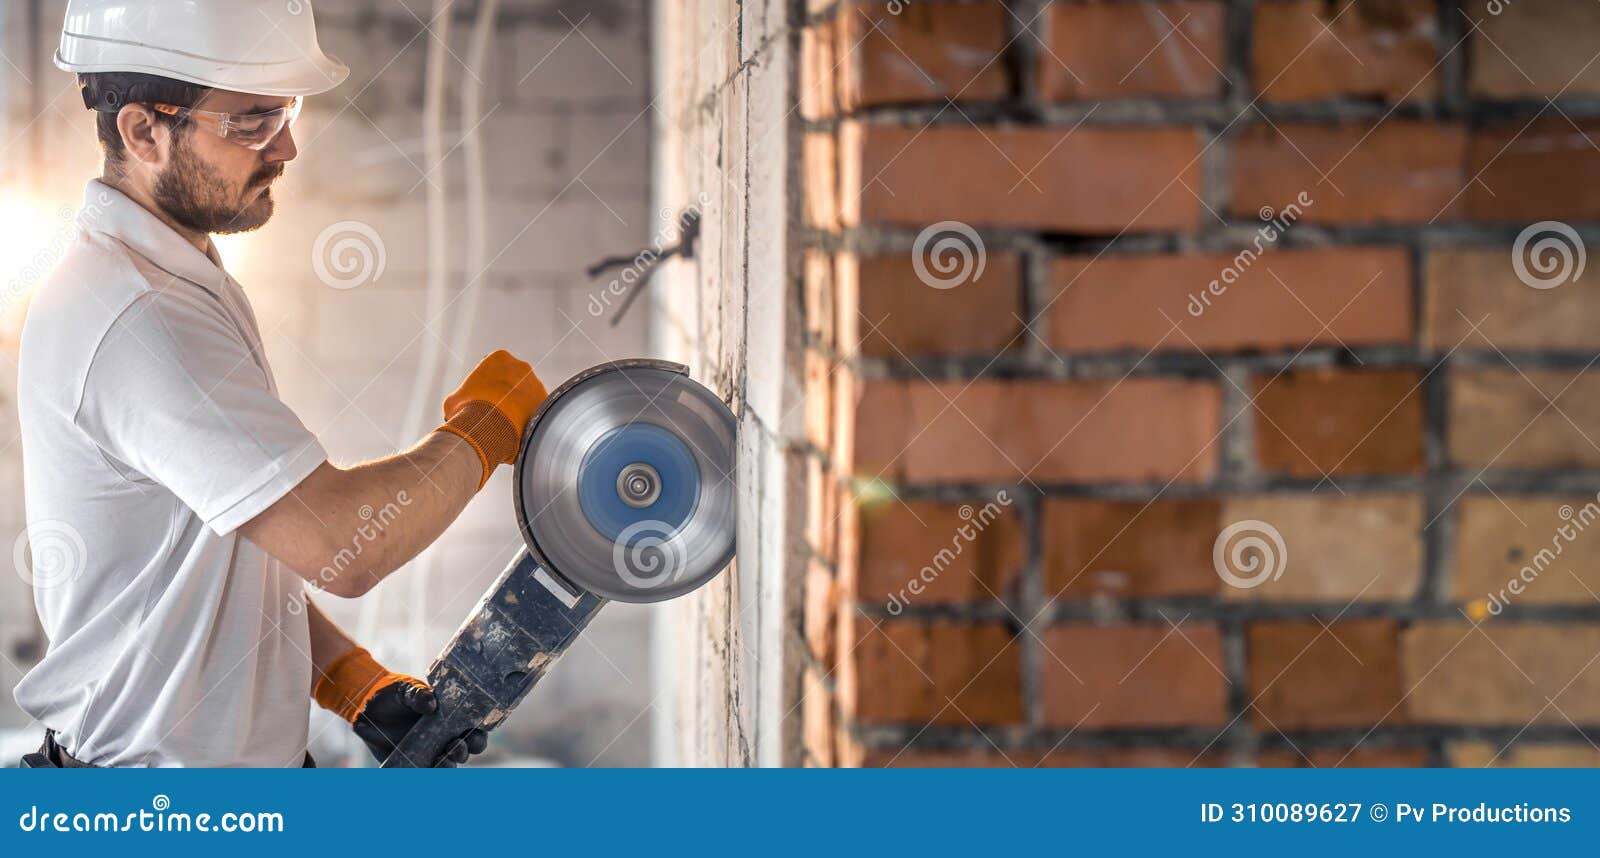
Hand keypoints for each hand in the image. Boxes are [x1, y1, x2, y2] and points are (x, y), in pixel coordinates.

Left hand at [313, 646, 488, 766]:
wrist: (369, 705)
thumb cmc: (395, 694)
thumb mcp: (406, 689)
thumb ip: (418, 694)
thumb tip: (431, 704)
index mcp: (451, 718)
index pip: (473, 730)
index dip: (479, 736)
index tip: (473, 734)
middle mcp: (444, 737)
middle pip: (465, 751)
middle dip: (464, 751)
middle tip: (454, 746)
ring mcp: (428, 752)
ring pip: (448, 765)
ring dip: (449, 766)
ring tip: (441, 760)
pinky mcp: (411, 763)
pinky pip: (423, 774)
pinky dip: (427, 776)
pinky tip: (424, 772)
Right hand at [437, 350, 547, 486]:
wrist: (490, 428)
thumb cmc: (468, 411)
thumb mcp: (454, 401)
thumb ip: (460, 398)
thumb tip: (457, 408)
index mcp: (499, 357)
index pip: (493, 368)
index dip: (485, 387)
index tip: (480, 400)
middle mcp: (521, 366)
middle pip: (512, 381)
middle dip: (504, 396)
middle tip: (494, 414)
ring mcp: (536, 383)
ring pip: (525, 397)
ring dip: (517, 409)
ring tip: (505, 426)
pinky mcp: (545, 403)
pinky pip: (535, 411)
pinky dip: (527, 420)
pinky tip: (517, 432)